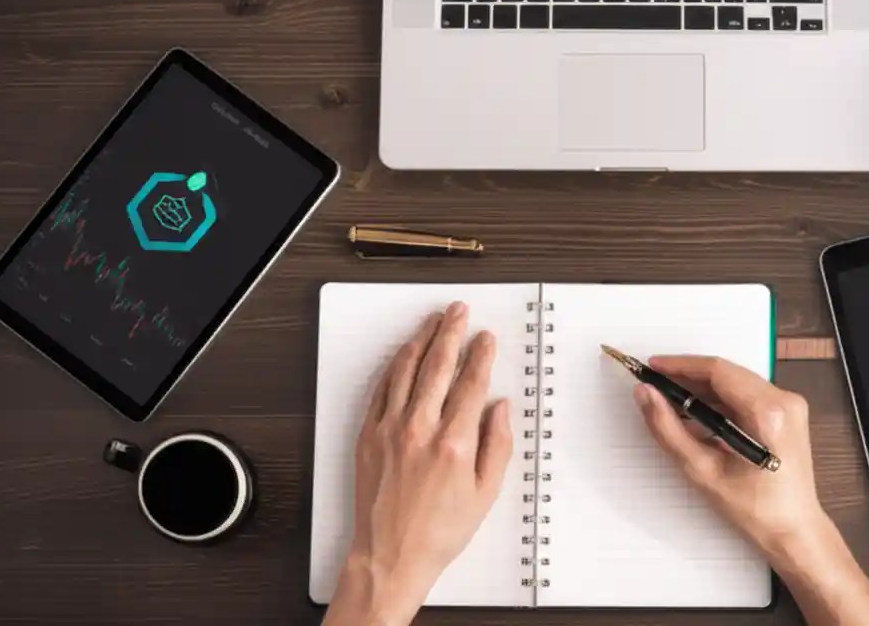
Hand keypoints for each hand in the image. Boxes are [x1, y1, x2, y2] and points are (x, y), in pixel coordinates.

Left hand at [324, 302, 512, 625]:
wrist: (391, 555)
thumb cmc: (439, 532)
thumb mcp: (486, 494)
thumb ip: (497, 445)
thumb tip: (500, 408)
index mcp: (454, 443)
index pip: (472, 384)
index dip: (482, 355)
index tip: (487, 338)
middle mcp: (420, 429)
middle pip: (438, 366)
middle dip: (452, 333)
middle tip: (459, 312)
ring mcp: (390, 429)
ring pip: (406, 370)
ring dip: (421, 340)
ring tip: (433, 321)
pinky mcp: (368, 435)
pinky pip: (381, 389)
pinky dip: (394, 366)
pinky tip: (404, 353)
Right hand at [633, 355, 820, 554]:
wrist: (793, 529)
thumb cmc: (754, 509)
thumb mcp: (703, 470)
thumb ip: (668, 429)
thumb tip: (646, 395)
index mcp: (768, 413)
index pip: (718, 372)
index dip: (681, 365)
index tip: (652, 367)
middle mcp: (784, 401)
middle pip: (727, 374)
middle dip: (688, 376)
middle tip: (655, 385)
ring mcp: (790, 405)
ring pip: (736, 382)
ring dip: (703, 389)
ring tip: (670, 401)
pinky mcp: (787, 413)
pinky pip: (747, 395)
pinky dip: (719, 400)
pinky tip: (696, 413)